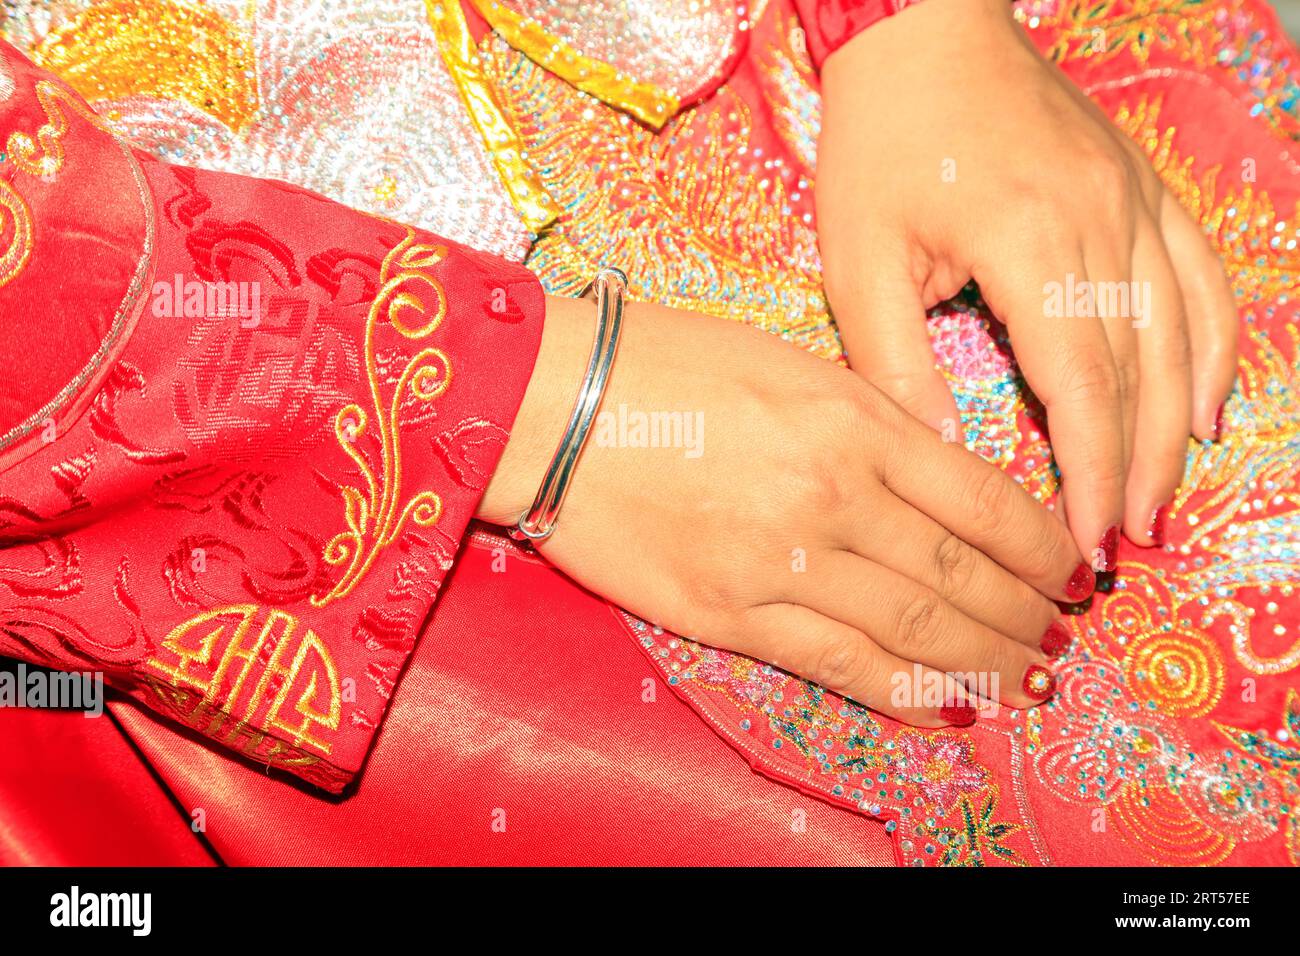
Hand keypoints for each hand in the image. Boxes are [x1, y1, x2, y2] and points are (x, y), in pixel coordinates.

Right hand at [479, 295, 1094, 723]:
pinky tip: (956, 712)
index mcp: (853, 421)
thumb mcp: (791, 363)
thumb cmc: (667, 364)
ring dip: (988, 662)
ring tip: (1030, 681)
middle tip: (1063, 636)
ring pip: (915, 629)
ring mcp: (780, 562)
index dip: (1044, 549)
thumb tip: (947, 483)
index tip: (1073, 571)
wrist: (551, 406)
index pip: (984, 502)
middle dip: (1028, 613)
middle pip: (963, 575)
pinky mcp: (730, 614)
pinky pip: (839, 665)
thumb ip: (875, 420)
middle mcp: (833, 496)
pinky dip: (908, 695)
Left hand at [815, 0, 1236, 564]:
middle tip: (1127, 543)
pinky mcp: (1142, 188)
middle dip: (1138, 467)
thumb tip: (936, 456)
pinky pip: (1200, 278)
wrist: (922, 35)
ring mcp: (1134, 201)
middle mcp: (1101, 222)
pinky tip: (1208, 404)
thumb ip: (895, 363)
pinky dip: (1214, 347)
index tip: (1087, 539)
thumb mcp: (860, 260)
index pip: (1080, 385)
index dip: (1092, 471)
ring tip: (1164, 498)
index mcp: (1030, 242)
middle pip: (1141, 371)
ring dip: (1178, 425)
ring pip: (1181, 333)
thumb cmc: (881, 145)